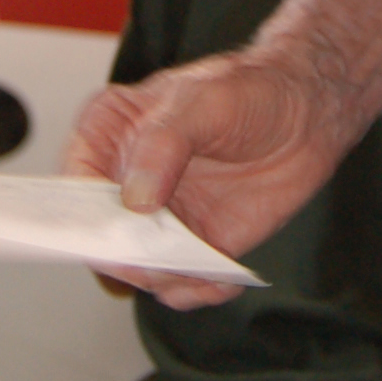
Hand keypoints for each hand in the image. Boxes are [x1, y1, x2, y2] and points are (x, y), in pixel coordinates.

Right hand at [68, 53, 344, 309]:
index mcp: (111, 133)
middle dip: (127, 258)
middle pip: (100, 237)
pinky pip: (180, 284)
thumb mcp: (204, 100)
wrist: (309, 113)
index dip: (78, 214)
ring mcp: (160, 216)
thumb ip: (163, 143)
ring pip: (139, 270)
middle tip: (161, 261)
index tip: (103, 235)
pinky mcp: (195, 243)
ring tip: (205, 271)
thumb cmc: (251, 89)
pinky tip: (222, 279)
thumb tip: (134, 199)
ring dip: (167, 280)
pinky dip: (198, 292)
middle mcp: (128, 181)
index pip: (72, 181)